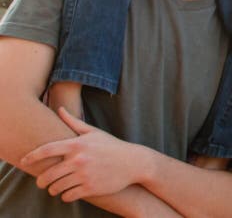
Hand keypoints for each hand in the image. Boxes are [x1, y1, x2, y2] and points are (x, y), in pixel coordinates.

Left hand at [20, 107, 141, 201]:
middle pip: (48, 174)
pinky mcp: (90, 188)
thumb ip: (74, 122)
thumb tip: (60, 108)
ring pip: (56, 187)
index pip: (46, 150)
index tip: (24, 161)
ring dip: (53, 190)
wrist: (133, 162)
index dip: (32, 156)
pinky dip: (66, 196)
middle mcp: (79, 160)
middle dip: (41, 181)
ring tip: (55, 188)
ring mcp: (84, 175)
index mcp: (77, 144)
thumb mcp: (94, 132)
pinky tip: (68, 192)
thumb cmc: (112, 146)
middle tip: (42, 182)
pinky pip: (68, 196)